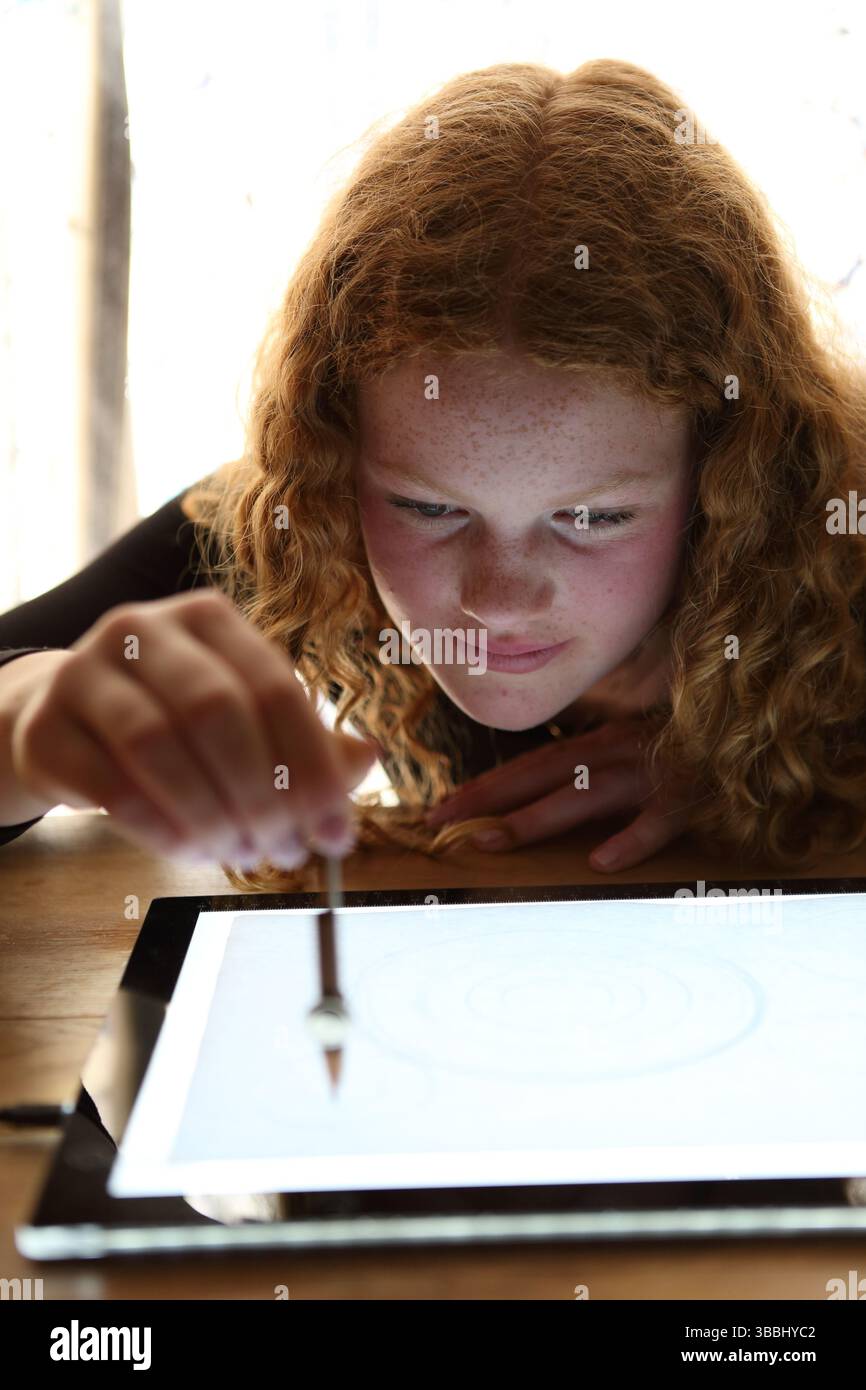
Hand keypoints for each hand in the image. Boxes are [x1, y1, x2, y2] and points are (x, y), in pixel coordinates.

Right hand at [8, 590, 377, 866]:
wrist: (62, 724)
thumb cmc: (172, 723)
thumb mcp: (241, 719)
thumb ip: (306, 743)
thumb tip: (368, 757)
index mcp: (210, 620)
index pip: (276, 687)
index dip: (314, 767)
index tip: (339, 832)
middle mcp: (146, 629)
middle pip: (217, 710)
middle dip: (263, 794)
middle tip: (287, 851)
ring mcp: (87, 671)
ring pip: (158, 744)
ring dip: (212, 814)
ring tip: (242, 854)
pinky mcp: (48, 725)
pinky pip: (109, 784)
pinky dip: (161, 827)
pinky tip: (192, 851)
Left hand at [424, 716, 695, 871]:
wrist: (749, 730)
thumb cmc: (681, 754)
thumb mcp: (628, 754)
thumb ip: (588, 773)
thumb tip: (535, 802)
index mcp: (597, 745)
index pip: (528, 766)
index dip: (484, 787)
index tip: (438, 810)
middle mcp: (614, 753)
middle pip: (540, 775)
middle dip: (488, 799)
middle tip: (441, 824)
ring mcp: (649, 774)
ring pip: (584, 796)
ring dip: (536, 817)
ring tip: (492, 841)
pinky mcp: (687, 799)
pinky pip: (656, 822)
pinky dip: (630, 839)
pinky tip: (602, 864)